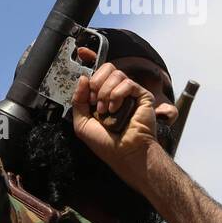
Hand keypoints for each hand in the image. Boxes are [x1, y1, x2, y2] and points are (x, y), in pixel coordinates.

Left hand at [71, 48, 160, 186]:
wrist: (125, 154)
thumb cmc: (107, 144)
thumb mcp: (82, 123)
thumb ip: (78, 100)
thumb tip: (82, 78)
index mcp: (104, 97)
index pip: (97, 75)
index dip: (90, 82)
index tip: (89, 99)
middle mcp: (117, 93)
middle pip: (107, 68)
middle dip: (97, 83)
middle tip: (96, 102)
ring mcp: (130, 94)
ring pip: (117, 74)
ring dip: (106, 92)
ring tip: (107, 109)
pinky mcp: (143, 96)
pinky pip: (128, 83)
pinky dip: (118, 95)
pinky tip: (116, 109)